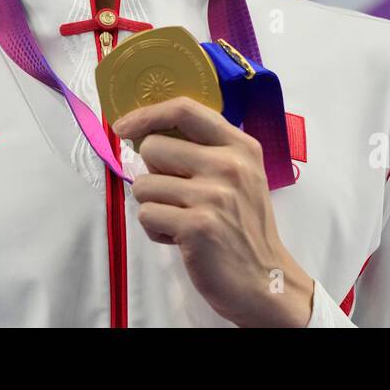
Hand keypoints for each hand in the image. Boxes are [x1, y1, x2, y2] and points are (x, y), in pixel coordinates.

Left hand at [112, 96, 313, 326]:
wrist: (265, 280)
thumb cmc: (245, 227)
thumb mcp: (241, 176)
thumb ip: (206, 150)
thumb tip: (149, 134)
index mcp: (240, 146)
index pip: (184, 109)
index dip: (147, 114)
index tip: (124, 127)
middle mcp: (229, 165)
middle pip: (153, 147)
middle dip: (152, 174)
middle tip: (175, 196)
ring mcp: (213, 195)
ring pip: (143, 184)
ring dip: (153, 206)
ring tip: (180, 220)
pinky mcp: (196, 226)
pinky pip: (146, 215)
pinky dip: (155, 230)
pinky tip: (180, 238)